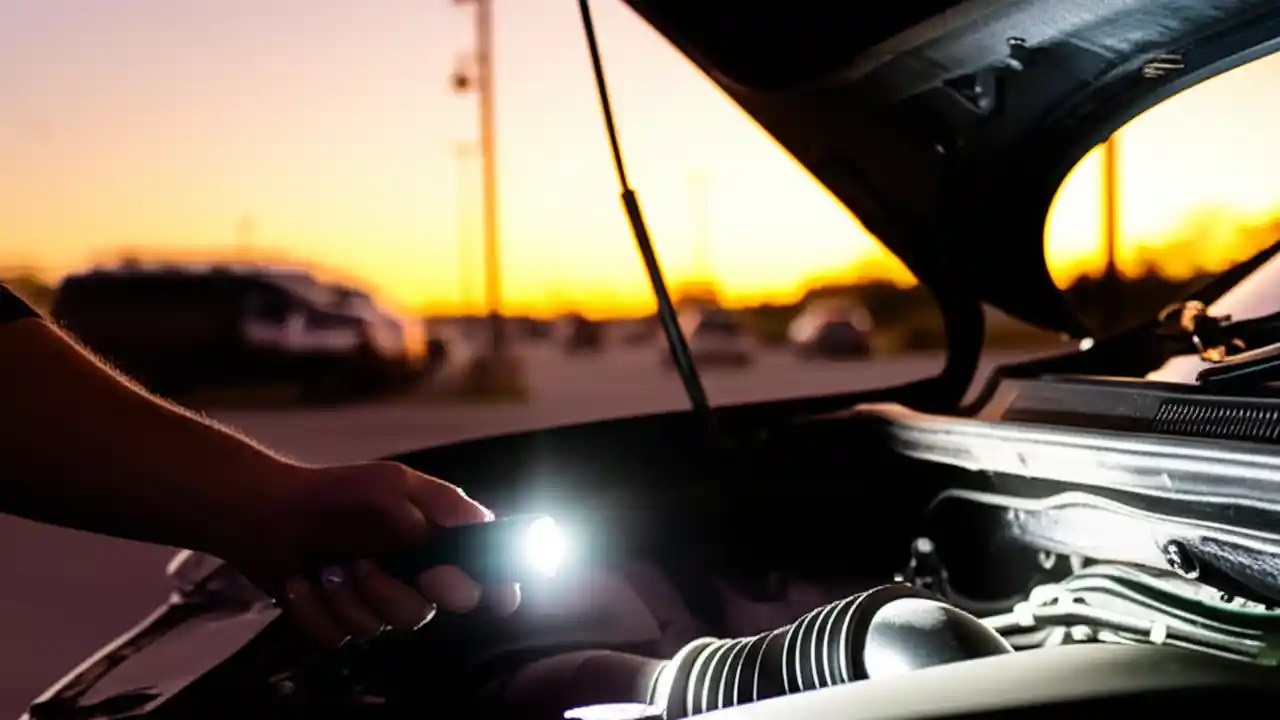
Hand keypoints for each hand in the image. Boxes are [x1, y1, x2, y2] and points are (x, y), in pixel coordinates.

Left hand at [234, 461, 520, 646]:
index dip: (499, 586)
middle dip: (390, 589)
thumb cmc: (335, 495)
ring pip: (383, 626)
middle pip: (432, 608)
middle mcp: (416, 569)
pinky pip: (340, 636)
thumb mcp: (394, 491)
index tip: (499, 600)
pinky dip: (315, 609)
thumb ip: (438, 524)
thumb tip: (466, 563)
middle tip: (363, 562)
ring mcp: (379, 597)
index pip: (487, 566)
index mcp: (439, 534)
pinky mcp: (343, 618)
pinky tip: (303, 582)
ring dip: (346, 596)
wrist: (266, 513)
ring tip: (326, 565)